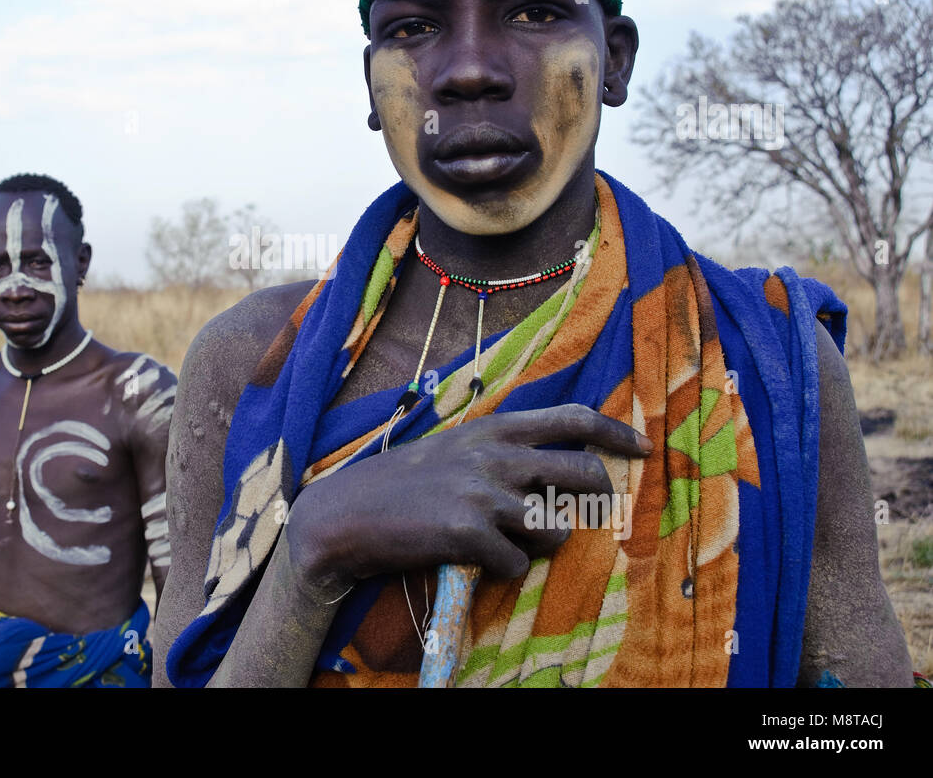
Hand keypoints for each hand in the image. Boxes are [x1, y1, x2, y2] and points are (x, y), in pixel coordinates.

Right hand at [286, 403, 651, 589]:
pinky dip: (503, 569)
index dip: (616, 431)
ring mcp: (484, 495)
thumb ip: (500, 448)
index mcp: (493, 428)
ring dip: (541, 543)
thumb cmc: (401, 482)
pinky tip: (474, 560)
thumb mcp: (454, 447)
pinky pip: (517, 564)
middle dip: (595, 502)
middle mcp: (495, 456)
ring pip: (556, 529)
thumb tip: (555, 462)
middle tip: (580, 517)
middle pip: (583, 475)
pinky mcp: (469, 534)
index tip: (643, 447)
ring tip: (504, 540)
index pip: (573, 418)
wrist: (345, 514)